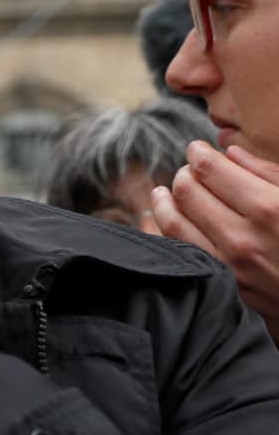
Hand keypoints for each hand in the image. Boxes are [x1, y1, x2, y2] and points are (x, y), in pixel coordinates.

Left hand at [153, 141, 278, 339]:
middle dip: (184, 174)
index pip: (208, 169)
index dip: (197, 153)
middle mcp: (243, 238)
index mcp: (269, 209)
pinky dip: (167, 231)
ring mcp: (229, 265)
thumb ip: (268, 173)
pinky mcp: (223, 285)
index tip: (196, 149)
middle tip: (189, 170)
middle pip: (186, 191)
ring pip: (173, 222)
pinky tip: (168, 221)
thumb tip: (231, 153)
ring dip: (166, 201)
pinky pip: (180, 252)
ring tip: (166, 192)